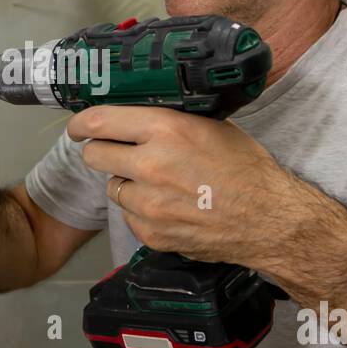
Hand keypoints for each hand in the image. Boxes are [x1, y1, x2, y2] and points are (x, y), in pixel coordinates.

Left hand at [67, 106, 295, 264]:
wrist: (269, 220)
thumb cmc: (247, 169)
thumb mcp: (212, 126)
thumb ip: (171, 120)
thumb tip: (138, 114)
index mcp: (165, 129)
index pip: (99, 121)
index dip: (81, 124)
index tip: (77, 126)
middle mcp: (151, 164)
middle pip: (94, 155)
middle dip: (101, 151)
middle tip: (116, 152)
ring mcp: (148, 203)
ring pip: (113, 187)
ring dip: (127, 183)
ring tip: (159, 183)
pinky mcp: (151, 233)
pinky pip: (129, 215)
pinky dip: (142, 211)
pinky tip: (169, 207)